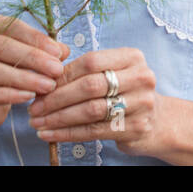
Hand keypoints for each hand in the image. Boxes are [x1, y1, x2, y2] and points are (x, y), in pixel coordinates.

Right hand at [0, 14, 69, 132]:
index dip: (34, 38)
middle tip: (57, 69)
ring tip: (48, 85)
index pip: (6, 26)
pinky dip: (10, 95)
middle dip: (32, 58)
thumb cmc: (2, 67)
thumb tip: (63, 50)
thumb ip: (39, 48)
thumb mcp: (20, 53)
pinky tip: (29, 97)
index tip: (58, 51)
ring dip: (24, 78)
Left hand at [28, 47, 162, 156]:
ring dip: (59, 118)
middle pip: (90, 86)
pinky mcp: (137, 127)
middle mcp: (141, 77)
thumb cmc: (125, 92)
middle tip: (34, 108)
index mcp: (132, 57)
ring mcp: (141, 103)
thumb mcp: (113, 74)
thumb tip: (44, 77)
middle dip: (57, 98)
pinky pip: (95, 131)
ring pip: (91, 110)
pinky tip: (51, 135)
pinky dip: (68, 133)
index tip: (40, 86)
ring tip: (38, 123)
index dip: (63, 74)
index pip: (91, 62)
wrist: (158, 121)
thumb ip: (85, 71)